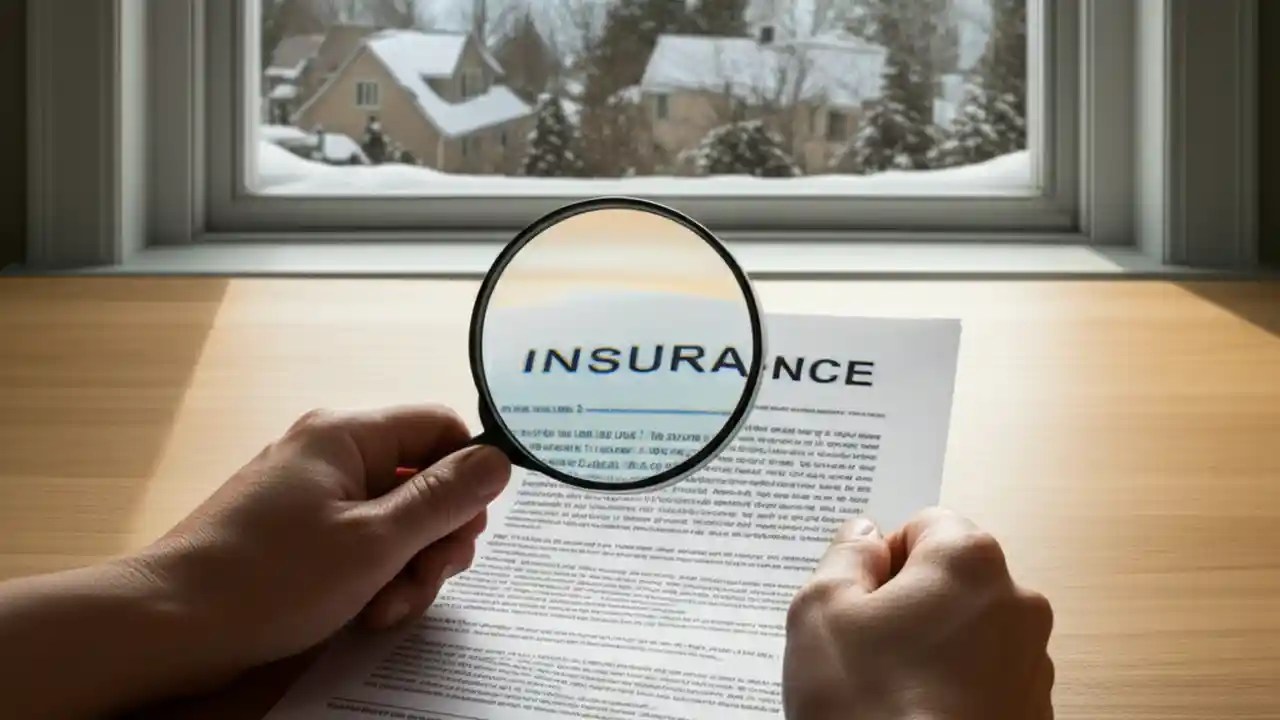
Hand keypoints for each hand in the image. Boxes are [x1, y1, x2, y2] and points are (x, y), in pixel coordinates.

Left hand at [132, 405, 511, 678]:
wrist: (169, 625)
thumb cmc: (268, 579)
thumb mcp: (375, 542)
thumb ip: (443, 500)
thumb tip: (498, 461)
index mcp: (347, 435)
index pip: (441, 428)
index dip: (468, 477)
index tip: (467, 530)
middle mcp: (331, 454)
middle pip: (424, 481)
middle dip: (436, 539)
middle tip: (424, 580)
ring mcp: (314, 495)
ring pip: (397, 521)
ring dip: (407, 569)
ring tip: (384, 608)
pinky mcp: (302, 534)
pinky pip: (363, 545)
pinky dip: (374, 578)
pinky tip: (363, 613)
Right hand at [783, 508, 1053, 719]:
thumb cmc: (867, 709)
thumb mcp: (820, 612)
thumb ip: (843, 557)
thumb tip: (863, 536)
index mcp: (968, 561)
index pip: (922, 526)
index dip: (881, 562)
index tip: (857, 603)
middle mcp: (1017, 604)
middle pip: (950, 580)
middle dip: (908, 606)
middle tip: (864, 651)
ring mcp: (1032, 665)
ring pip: (968, 634)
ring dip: (932, 652)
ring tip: (887, 695)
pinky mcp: (1034, 715)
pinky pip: (985, 682)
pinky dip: (954, 693)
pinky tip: (914, 718)